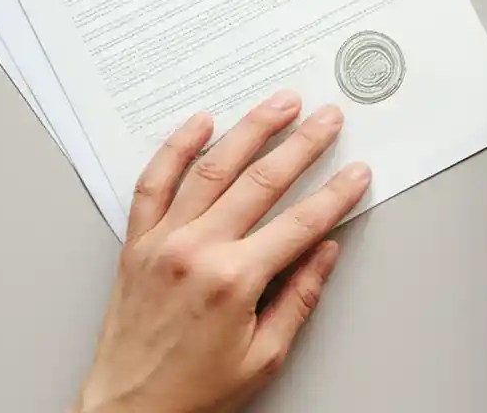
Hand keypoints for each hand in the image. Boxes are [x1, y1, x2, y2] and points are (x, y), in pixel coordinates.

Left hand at [74, 92, 370, 412]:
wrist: (129, 411)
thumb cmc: (194, 392)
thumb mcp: (264, 356)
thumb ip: (299, 297)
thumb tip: (325, 251)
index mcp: (234, 281)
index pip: (301, 223)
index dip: (335, 194)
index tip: (357, 173)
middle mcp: (197, 251)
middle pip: (261, 182)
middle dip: (302, 145)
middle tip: (328, 119)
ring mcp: (163, 241)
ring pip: (211, 169)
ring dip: (250, 130)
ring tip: (278, 104)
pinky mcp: (137, 243)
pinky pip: (154, 182)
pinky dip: (176, 148)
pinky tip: (200, 123)